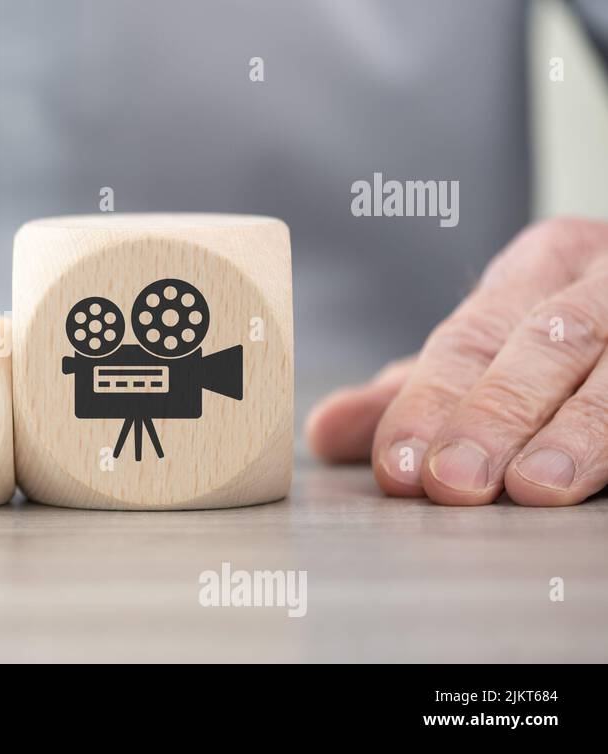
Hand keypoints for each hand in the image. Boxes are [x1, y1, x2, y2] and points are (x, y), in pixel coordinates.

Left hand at [307, 217, 607, 506]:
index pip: (472, 336)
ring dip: (582, 433)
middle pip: (547, 346)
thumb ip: (414, 392)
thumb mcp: (493, 347)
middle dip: (497, 417)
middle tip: (455, 483)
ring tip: (537, 487)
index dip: (431, 402)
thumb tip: (324, 432)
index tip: (399, 466)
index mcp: (543, 263)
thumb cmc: (569, 334)